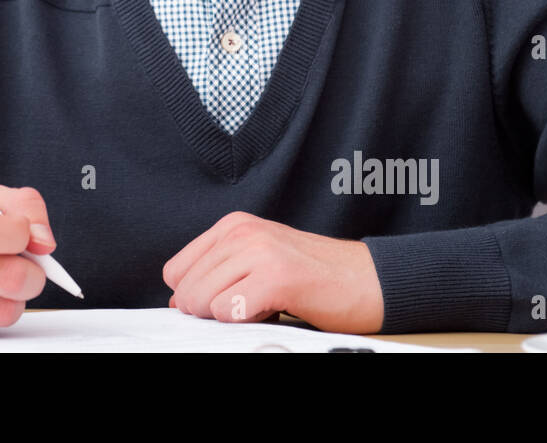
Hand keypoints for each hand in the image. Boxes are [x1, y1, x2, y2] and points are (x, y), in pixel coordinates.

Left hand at [162, 212, 383, 332]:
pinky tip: (272, 309)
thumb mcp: (258, 263)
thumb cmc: (316, 277)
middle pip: (186, 289)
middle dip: (208, 311)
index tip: (224, 300)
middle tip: (249, 306)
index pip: (176, 270)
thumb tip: (177, 300)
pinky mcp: (276, 277)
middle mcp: (242, 232)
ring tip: (264, 305)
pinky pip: (228, 312)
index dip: (193, 295)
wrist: (369, 280)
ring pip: (202, 301)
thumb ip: (217, 275)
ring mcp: (259, 251)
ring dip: (228, 316)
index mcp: (233, 225)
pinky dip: (245, 322)